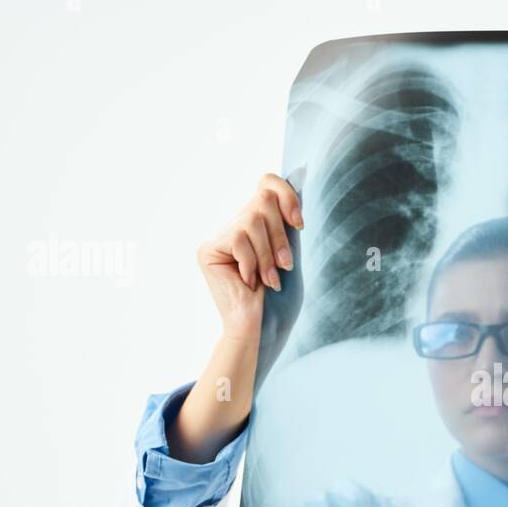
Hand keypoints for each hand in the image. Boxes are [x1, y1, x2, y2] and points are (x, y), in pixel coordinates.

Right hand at [195, 173, 302, 343]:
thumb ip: (288, 221)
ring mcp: (220, 238)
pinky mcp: (208, 250)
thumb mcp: (290, 253)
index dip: (287, 196)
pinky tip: (248, 282)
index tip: (299, 224)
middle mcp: (236, 226)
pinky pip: (238, 238)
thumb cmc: (279, 300)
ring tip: (268, 279)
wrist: (261, 329)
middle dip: (280, 236)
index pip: (267, 184)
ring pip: (252, 220)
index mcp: (258, 225)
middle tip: (284, 265)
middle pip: (262, 201)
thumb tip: (298, 177)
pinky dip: (251, 262)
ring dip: (268, 254)